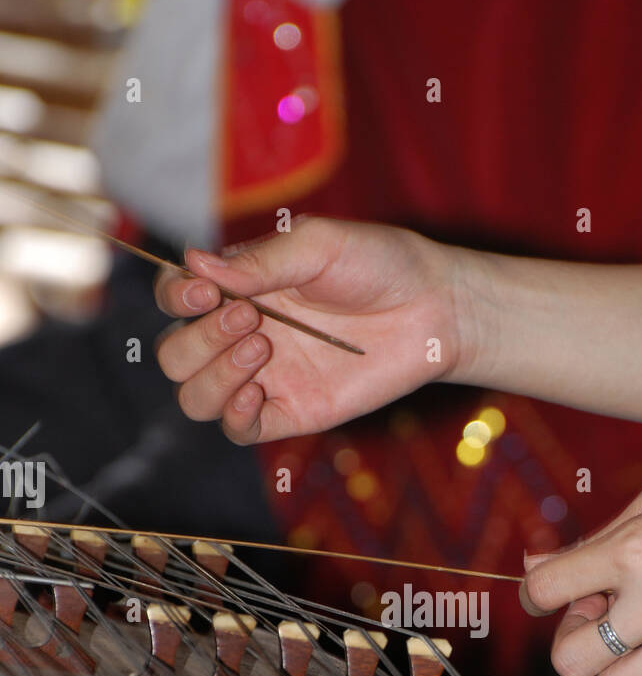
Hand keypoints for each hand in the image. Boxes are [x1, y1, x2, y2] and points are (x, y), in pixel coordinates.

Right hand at [154, 217, 472, 442]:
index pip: (174, 296)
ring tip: (261, 349)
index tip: (206, 291)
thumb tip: (195, 264)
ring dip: (213, 376)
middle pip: (175, 355)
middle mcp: (241, 334)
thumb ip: (259, 261)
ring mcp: (264, 377)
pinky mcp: (291, 412)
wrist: (433, 308)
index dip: (175, 296)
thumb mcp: (318, 246)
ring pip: (196, 398)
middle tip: (251, 320)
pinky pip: (238, 430)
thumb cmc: (377, 264)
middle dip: (199, 339)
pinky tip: (257, 392)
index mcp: (240, 287)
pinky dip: (233, 416)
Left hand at [521, 455, 641, 675]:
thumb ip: (594, 541)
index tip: (544, 593)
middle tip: (594, 616)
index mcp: (636, 552)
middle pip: (570, 663)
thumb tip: (537, 568)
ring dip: (610, 668)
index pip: (545, 592)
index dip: (533, 593)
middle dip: (569, 641)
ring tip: (632, 634)